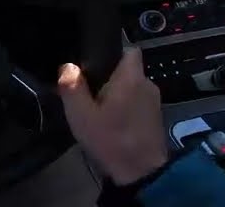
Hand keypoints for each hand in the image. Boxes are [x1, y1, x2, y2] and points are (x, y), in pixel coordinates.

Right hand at [57, 46, 168, 184]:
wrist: (142, 175)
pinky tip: (112, 124)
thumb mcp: (82, 116)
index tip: (95, 64)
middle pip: (127, 70)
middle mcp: (147, 84)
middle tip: (89, 91)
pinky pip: (138, 104)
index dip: (112, 51)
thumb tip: (67, 66)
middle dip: (110, 77)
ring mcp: (154, 103)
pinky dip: (126, 109)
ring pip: (132, 88)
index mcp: (132, 77)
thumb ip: (73, 88)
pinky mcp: (156, 119)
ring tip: (99, 110)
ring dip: (119, 95)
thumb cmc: (112, 140)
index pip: (129, 49)